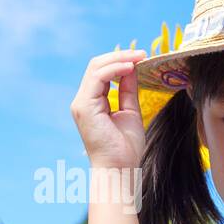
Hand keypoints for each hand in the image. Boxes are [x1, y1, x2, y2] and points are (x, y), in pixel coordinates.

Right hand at [70, 48, 148, 169]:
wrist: (120, 169)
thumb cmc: (125, 148)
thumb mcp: (130, 111)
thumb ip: (128, 90)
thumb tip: (132, 68)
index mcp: (92, 103)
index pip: (102, 72)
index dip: (120, 61)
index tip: (142, 58)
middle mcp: (82, 101)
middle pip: (96, 65)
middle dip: (120, 55)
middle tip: (142, 53)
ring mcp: (81, 103)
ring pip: (96, 67)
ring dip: (119, 59)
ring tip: (139, 57)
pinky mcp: (85, 107)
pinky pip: (97, 78)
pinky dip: (115, 68)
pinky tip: (130, 67)